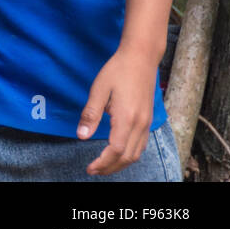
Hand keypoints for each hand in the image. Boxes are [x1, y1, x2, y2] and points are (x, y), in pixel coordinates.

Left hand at [77, 45, 161, 174]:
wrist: (141, 58)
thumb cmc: (117, 70)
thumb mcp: (98, 90)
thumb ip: (90, 114)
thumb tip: (81, 136)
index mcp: (127, 118)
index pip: (116, 150)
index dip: (103, 162)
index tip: (89, 167)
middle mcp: (140, 124)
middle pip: (127, 157)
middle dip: (110, 167)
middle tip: (93, 170)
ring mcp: (146, 123)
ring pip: (136, 153)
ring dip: (120, 163)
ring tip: (104, 166)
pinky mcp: (148, 119)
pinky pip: (141, 145)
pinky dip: (130, 154)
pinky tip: (119, 153)